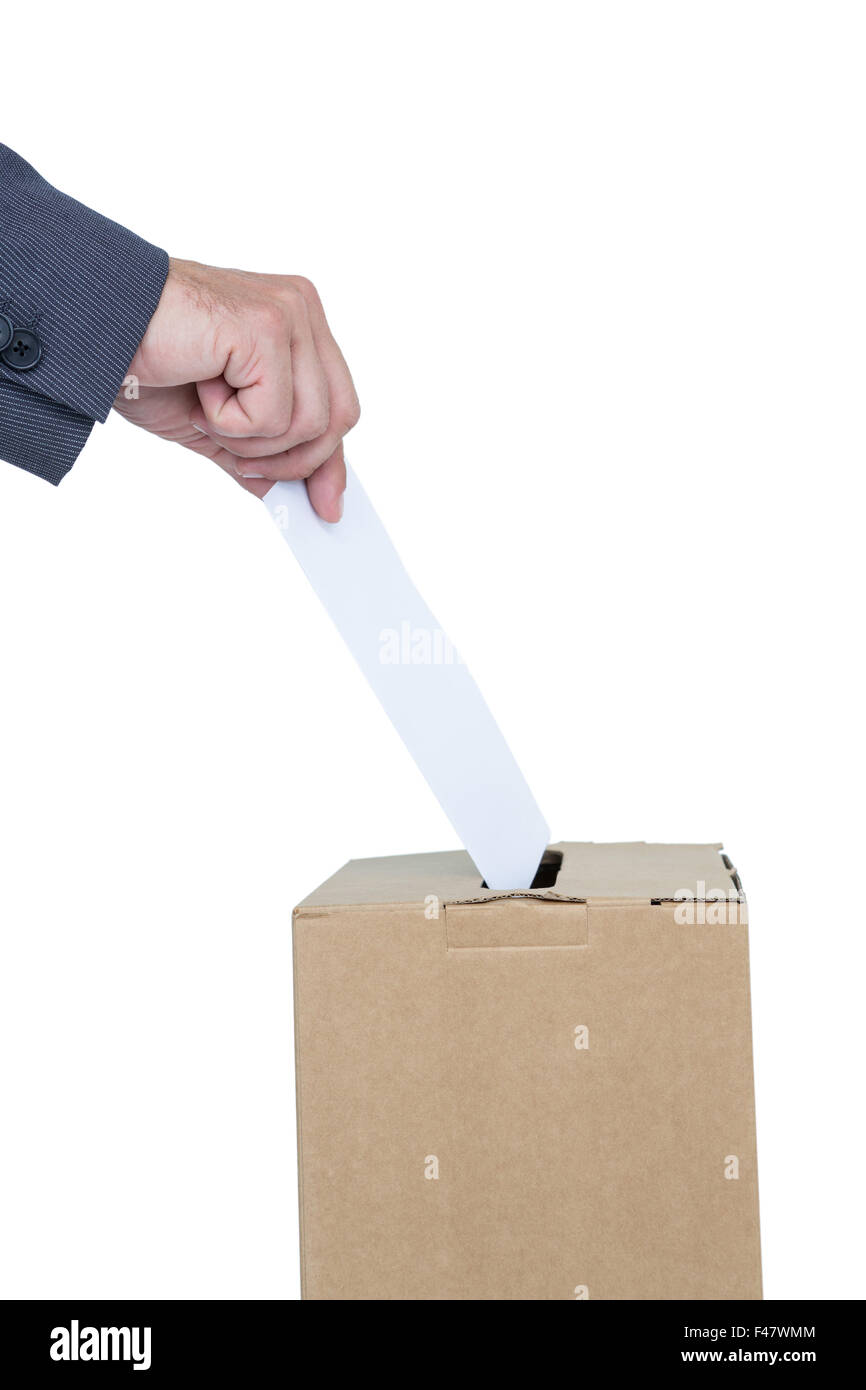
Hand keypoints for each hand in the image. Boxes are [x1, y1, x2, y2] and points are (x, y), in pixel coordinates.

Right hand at [114, 259, 359, 520]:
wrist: (93, 328)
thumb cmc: (146, 359)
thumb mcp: (215, 423)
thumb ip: (258, 452)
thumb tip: (285, 493)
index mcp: (297, 323)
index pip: (338, 404)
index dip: (330, 460)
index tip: (326, 506)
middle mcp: (301, 309)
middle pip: (337, 418)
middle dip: (289, 460)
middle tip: (238, 456)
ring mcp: (287, 313)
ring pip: (309, 423)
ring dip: (249, 439)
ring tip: (207, 409)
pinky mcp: (265, 326)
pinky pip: (274, 414)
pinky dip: (231, 422)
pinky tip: (200, 390)